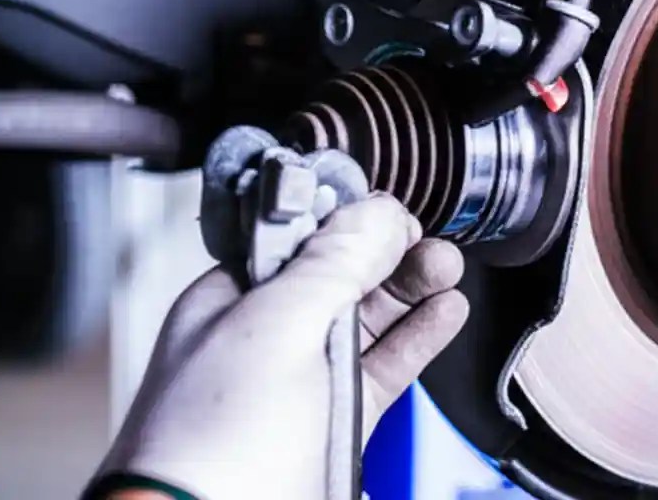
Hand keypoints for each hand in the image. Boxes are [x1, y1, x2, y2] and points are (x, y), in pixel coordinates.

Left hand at [95, 195, 468, 499]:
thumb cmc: (212, 445)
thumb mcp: (277, 328)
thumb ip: (332, 263)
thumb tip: (377, 213)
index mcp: (230, 304)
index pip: (298, 240)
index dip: (348, 221)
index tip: (390, 213)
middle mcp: (265, 340)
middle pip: (341, 278)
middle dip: (389, 254)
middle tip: (428, 241)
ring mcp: (303, 384)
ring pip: (368, 323)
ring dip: (411, 291)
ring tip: (445, 269)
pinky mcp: (337, 423)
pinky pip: (386, 367)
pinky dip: (418, 338)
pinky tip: (443, 313)